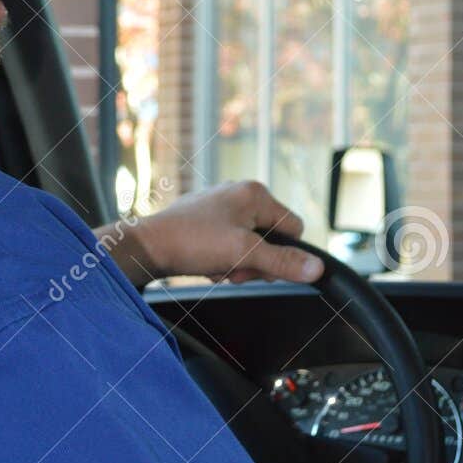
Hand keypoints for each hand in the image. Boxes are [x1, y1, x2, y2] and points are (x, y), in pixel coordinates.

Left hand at [99, 181, 324, 287]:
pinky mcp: (204, 219)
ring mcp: (220, 205)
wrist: (146, 247)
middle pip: (270, 239)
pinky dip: (220, 259)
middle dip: (254, 262)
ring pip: (248, 245)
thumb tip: (316, 268)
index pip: (294, 228)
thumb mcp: (244, 254)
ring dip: (236, 264)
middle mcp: (239, 193)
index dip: (282, 254)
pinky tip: (205, 265)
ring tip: (215, 267)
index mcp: (255, 194)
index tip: (259, 266)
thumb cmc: (191, 242)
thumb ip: (282, 262)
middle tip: (232, 269)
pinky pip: (227, 244)